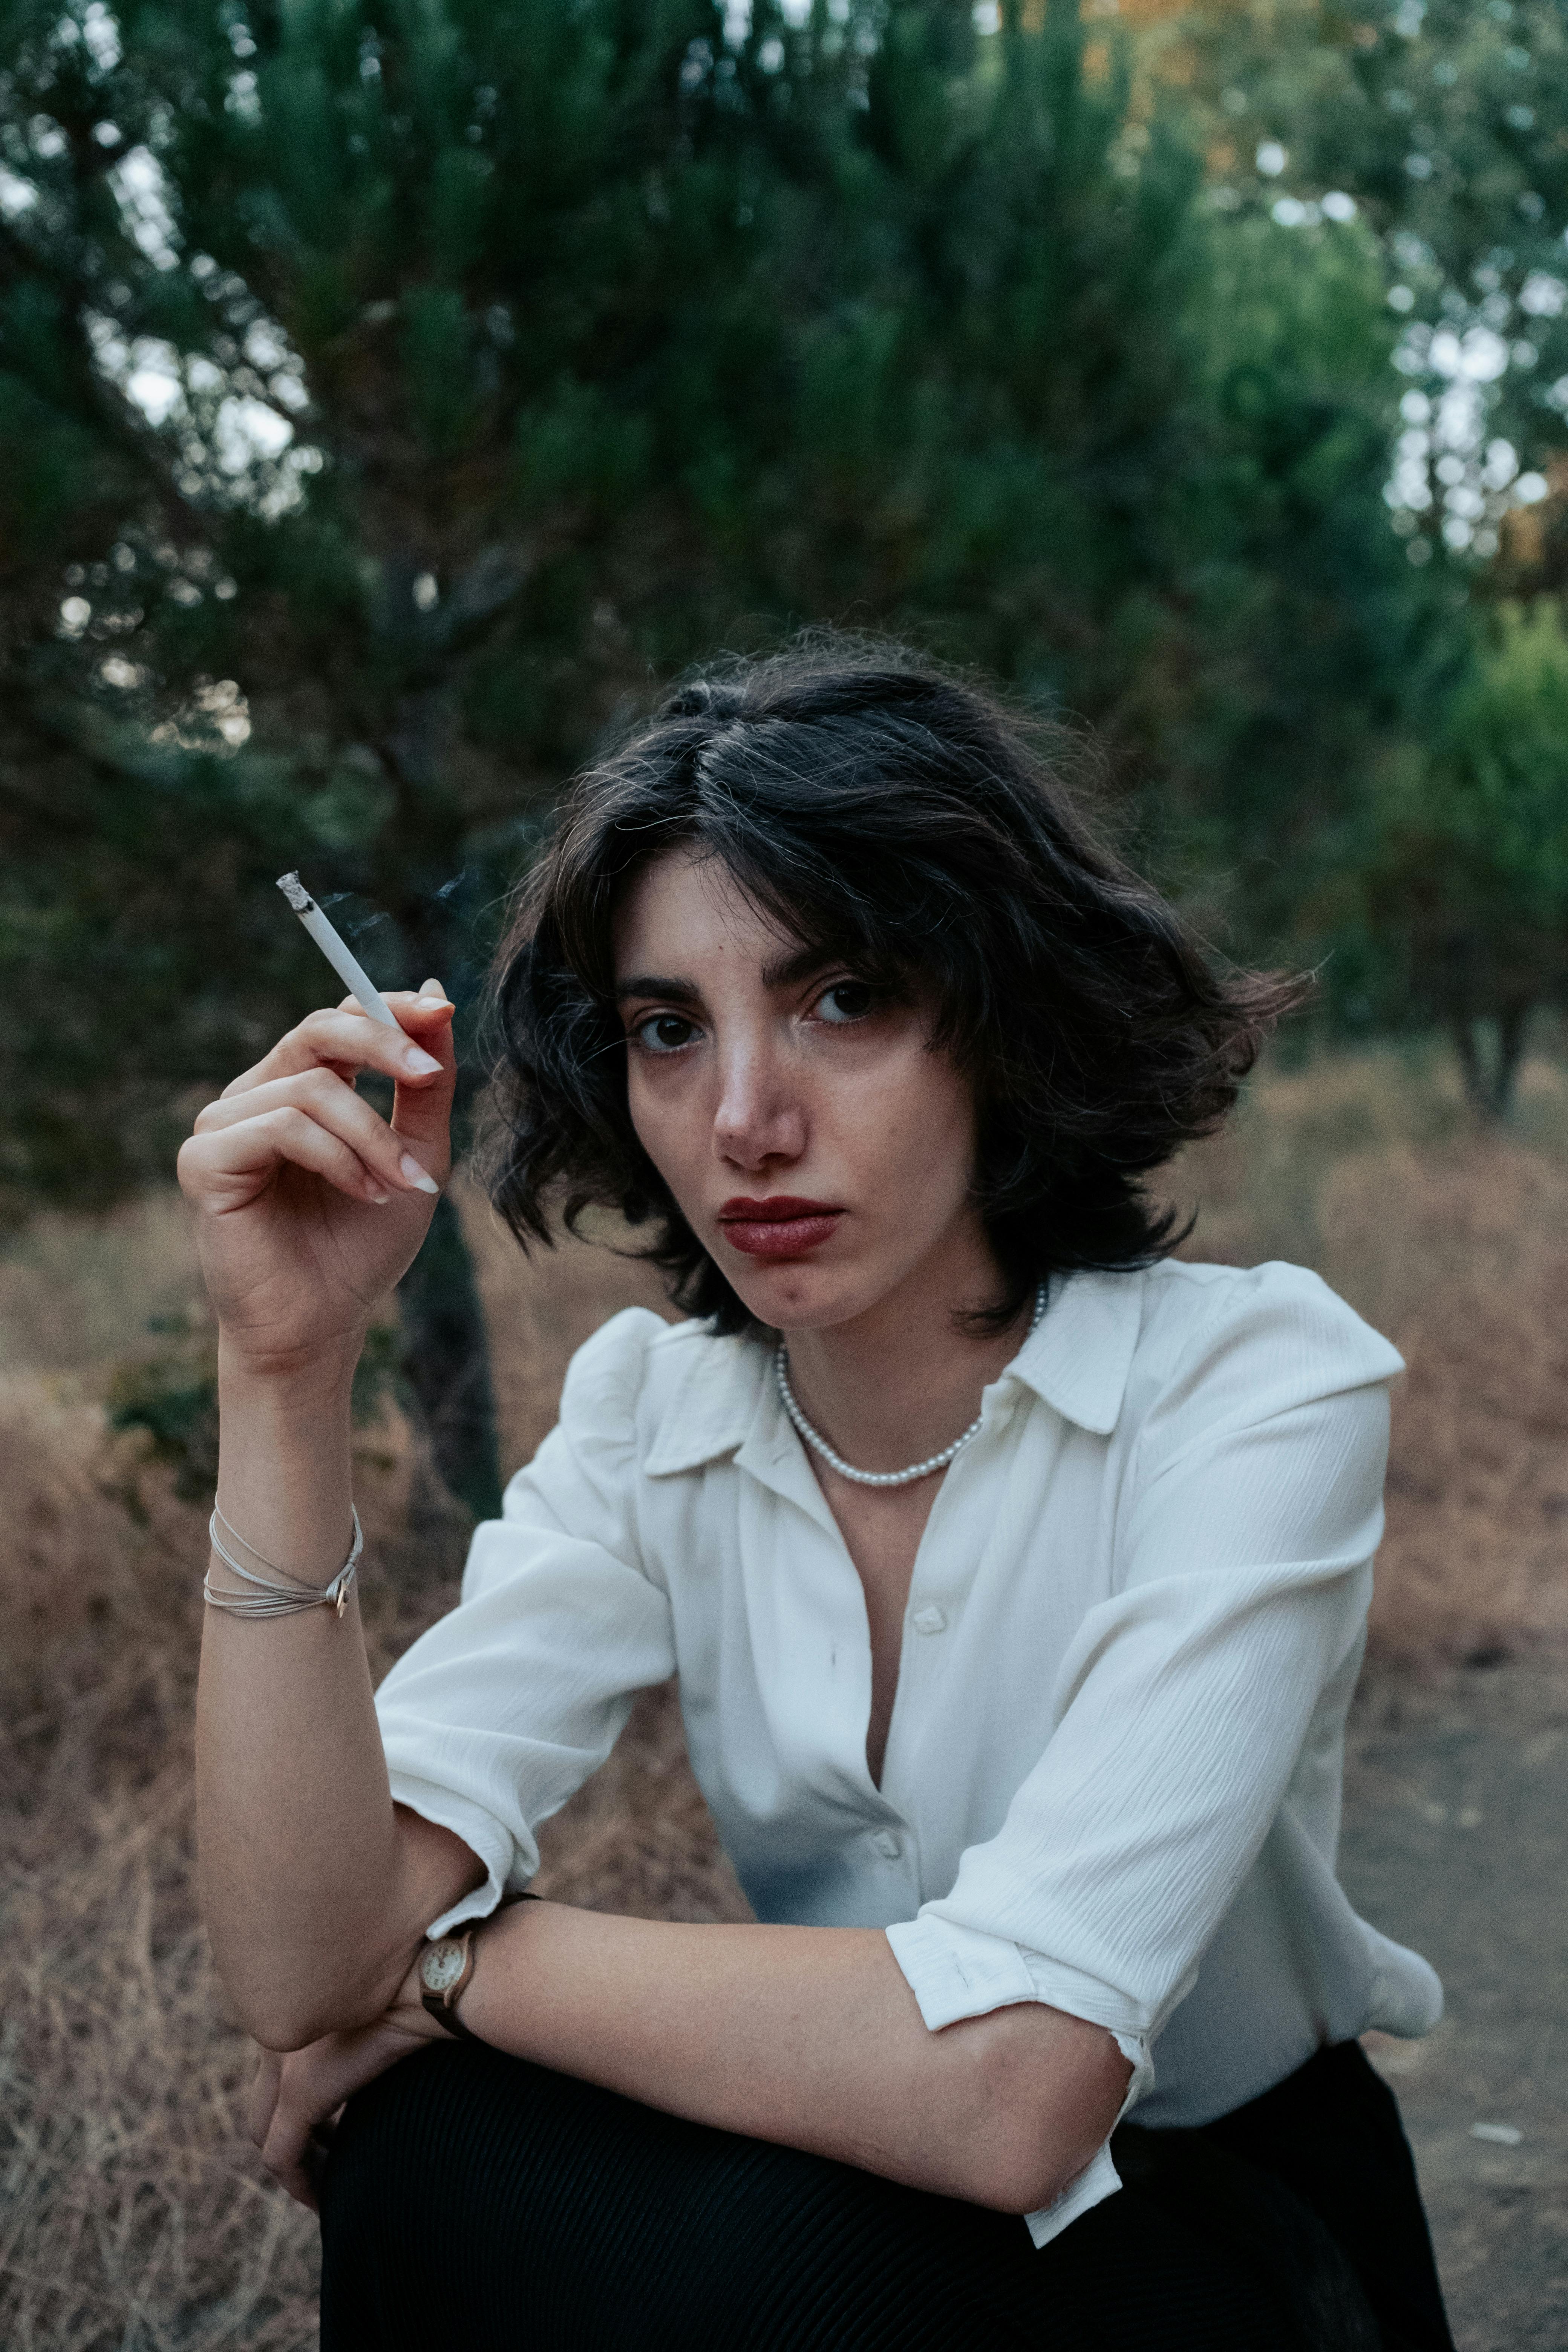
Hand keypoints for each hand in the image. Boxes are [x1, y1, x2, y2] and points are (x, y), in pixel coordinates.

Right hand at [178, 982, 455, 1377]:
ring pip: (311, 1088)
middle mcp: (257, 1094)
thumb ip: (428, 1086)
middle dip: (383, 1045)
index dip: (390, 1007)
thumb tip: (435, 994)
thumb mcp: (417, 1155)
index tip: (442, 1011)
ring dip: (372, 1135)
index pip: (340, 1019)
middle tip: (427, 1076)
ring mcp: (223, 1123)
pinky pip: (282, 1127)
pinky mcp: (204, 1159)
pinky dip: (336, 1158)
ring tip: (401, 1185)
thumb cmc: (363, 1243)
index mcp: (300, 1085)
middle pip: (318, 1031)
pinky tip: (363, 1194)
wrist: (323, 1324)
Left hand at [247, 1959, 442, 2209]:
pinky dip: (300, 2183)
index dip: (297, 2106)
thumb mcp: (378, 2007)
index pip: (275, 2072)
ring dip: (295, 2162)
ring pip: (265, 2132)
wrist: (432, 1976)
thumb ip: (358, 2030)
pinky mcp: (301, 2091)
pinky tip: (324, 2198)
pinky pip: (282, 2156)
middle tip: (325, 2159)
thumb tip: (374, 2059)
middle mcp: (278, 2031)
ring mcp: (283, 2060)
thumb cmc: (421, 1984)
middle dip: (289, 2137)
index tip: (330, 2126)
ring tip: (327, 2181)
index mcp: (293, 2006)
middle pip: (262, 2105)